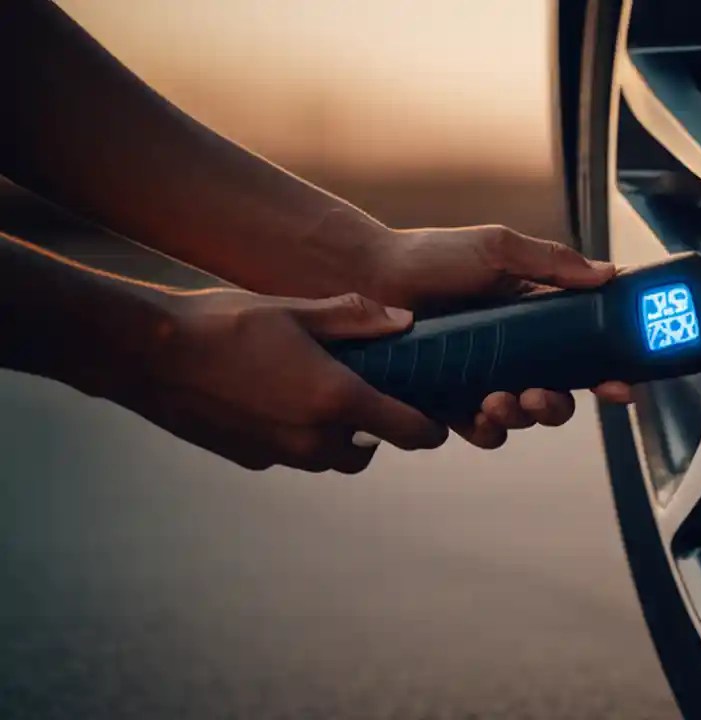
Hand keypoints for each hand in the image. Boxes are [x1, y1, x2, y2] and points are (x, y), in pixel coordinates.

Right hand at [126, 289, 445, 472]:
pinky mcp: (252, 460)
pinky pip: (292, 455)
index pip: (411, 432)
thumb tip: (407, 322)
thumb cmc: (226, 323)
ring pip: (331, 457)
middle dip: (377, 429)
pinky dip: (298, 436)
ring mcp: (281, 456)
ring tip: (320, 392)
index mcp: (337, 401)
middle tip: (367, 392)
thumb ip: (357, 319)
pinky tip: (277, 398)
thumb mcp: (297, 310)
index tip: (432, 415)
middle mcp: (314, 439)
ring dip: (337, 436)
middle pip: (370, 451)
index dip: (428, 426)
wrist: (149, 356)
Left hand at [363, 225, 633, 448]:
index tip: (620, 388)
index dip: (608, 374)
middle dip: (557, 405)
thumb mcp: (498, 248)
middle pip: (558, 397)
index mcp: (536, 319)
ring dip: (520, 417)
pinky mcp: (448, 401)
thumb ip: (552, 262)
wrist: (366, 276)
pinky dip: (485, 430)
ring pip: (522, 418)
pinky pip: (479, 430)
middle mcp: (514, 354)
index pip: (585, 353)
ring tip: (498, 400)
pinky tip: (476, 415)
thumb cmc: (430, 256)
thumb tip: (608, 275)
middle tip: (539, 395)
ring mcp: (482, 380)